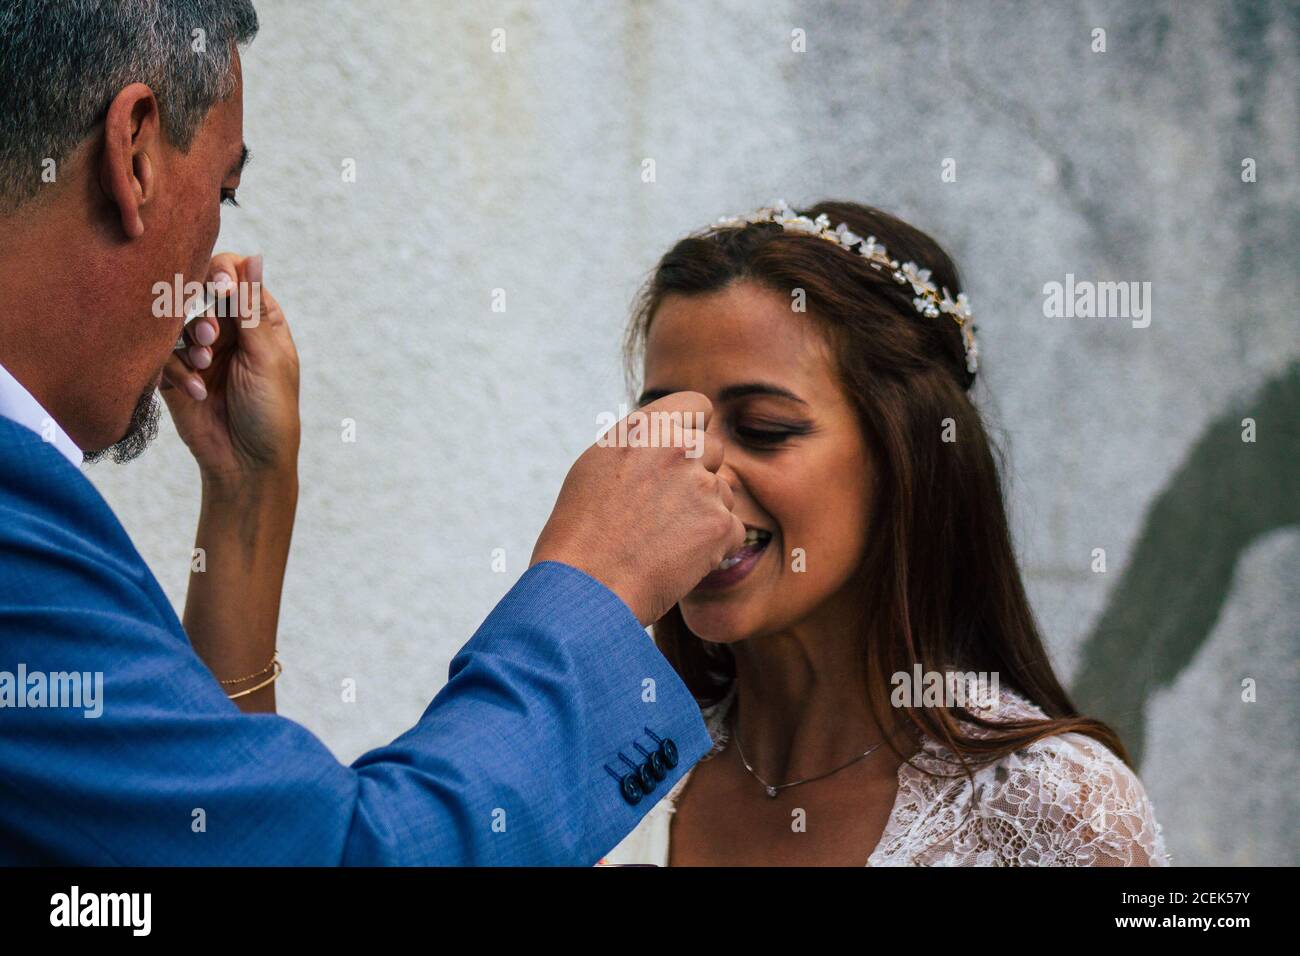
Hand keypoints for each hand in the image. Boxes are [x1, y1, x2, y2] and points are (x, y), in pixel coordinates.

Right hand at [161, 253, 299, 489]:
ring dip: (191, 342)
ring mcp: (202, 353)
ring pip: (178, 324)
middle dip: (205, 312)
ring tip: (205, 364)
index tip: (220, 286)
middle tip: (212, 334)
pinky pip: (163, 358)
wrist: (248, 464)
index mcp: (259, 322)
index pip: (236, 277)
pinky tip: (196, 392)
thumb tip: (253, 257)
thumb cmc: (271, 411)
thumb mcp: (266, 356)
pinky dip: (178, 371)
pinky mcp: (177, 376)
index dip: (224, 274)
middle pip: (201, 295)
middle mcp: (229, 332)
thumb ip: (250, 308)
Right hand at [531, 392, 744, 624]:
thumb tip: (667, 434)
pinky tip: (678, 560)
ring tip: (662, 540)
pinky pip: (733, 530)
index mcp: (644, 428)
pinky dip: (714, 548)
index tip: (680, 454)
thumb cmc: (581, 533)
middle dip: (698, 476)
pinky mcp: (719, 524)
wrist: (585, 588)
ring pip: (723, 493)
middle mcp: (677, 448)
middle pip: (713, 450)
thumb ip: (640, 444)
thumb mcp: (597, 466)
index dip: (692, 430)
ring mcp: (701, 485)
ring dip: (705, 514)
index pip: (697, 405)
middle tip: (663, 510)